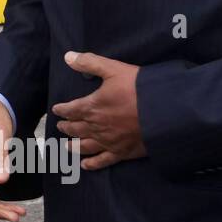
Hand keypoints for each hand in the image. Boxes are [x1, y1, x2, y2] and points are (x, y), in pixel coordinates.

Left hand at [52, 50, 144, 170]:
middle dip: (66, 127)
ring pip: (85, 146)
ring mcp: (109, 141)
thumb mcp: (113, 69)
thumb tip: (68, 56)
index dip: (62, 110)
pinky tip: (86, 165)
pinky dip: (92, 164)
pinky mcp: (122, 152)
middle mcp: (96, 126)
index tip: (56, 110)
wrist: (165, 111)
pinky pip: (103, 160)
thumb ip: (90, 62)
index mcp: (92, 106)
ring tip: (66, 146)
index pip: (70, 110)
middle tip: (60, 126)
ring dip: (74, 146)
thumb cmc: (139, 88)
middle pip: (76, 128)